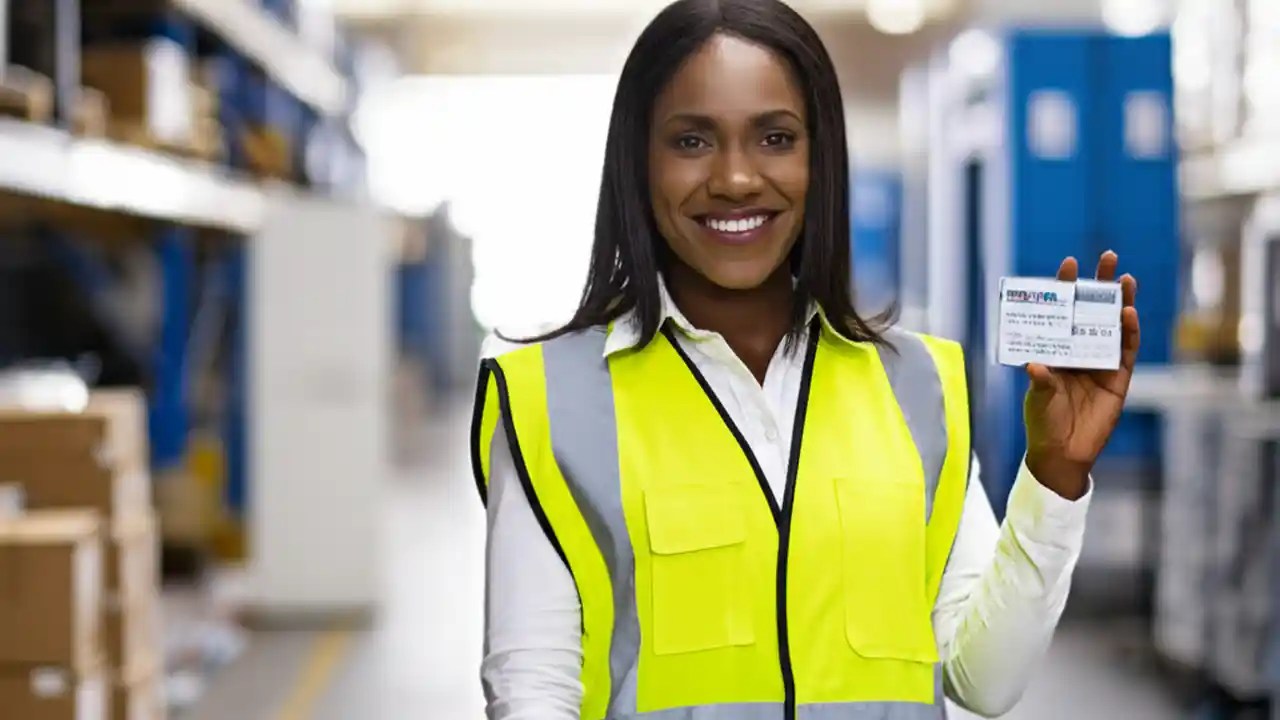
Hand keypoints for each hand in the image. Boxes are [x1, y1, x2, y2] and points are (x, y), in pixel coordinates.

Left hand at [1023, 251, 1139, 499]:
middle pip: (1092, 311)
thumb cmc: (1043, 421)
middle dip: (1100, 284)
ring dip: (1120, 302)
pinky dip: (1129, 333)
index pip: (1061, 312)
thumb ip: (1041, 380)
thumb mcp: (1038, 398)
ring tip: (1125, 279)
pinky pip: (1126, 351)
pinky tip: (1129, 314)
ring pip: (1113, 326)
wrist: (1062, 452)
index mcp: (1055, 348)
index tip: (1068, 264)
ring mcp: (1100, 362)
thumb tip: (1035, 365)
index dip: (1066, 288)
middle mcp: (1078, 350)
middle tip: (1108, 257)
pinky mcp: (1118, 378)